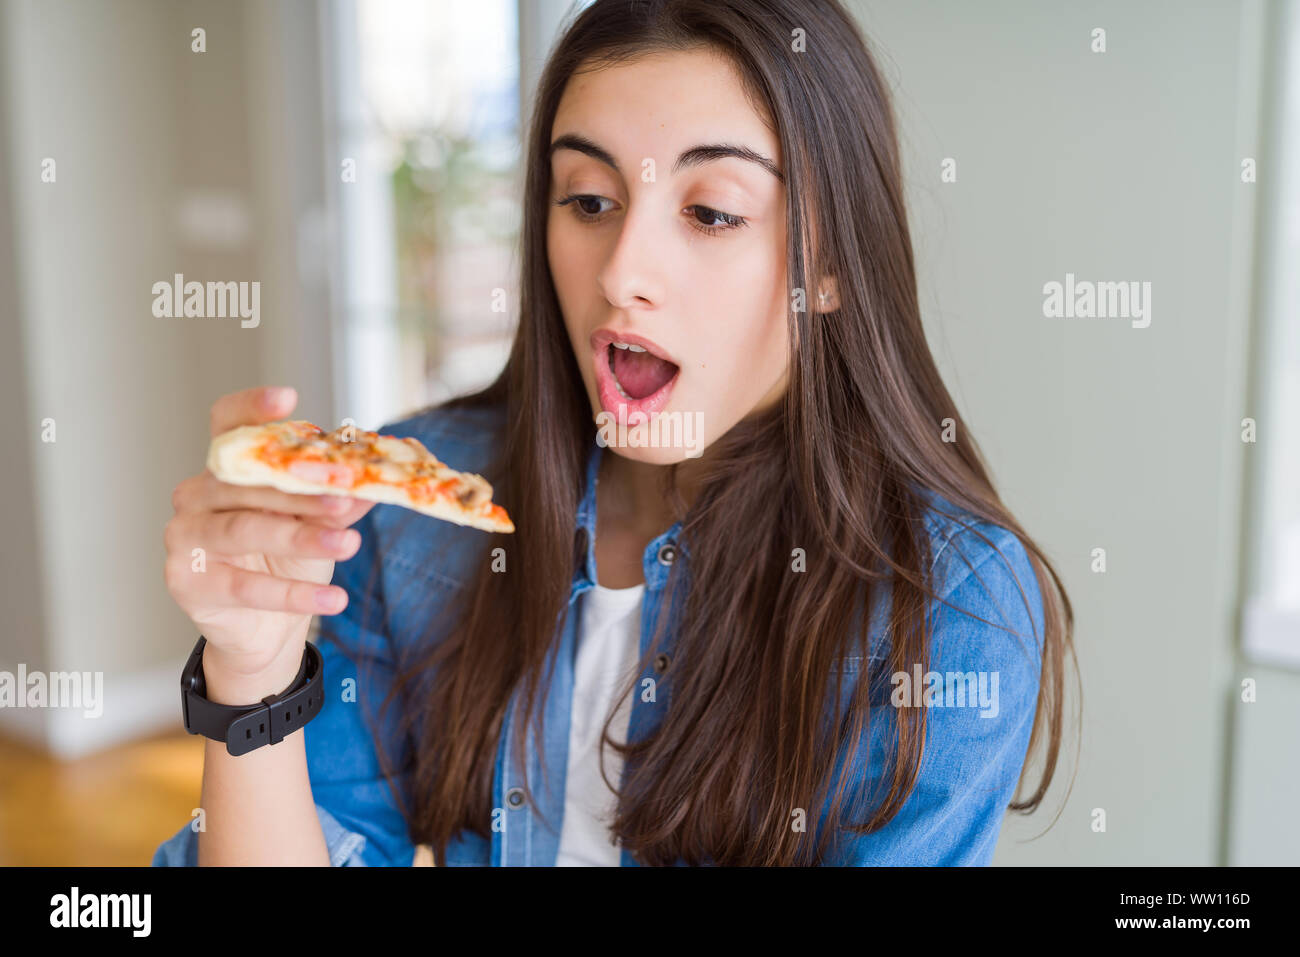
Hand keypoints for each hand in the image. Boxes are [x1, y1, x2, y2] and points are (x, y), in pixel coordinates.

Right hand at [163, 386, 374, 684]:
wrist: (262, 628)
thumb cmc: (286, 561)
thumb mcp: (317, 523)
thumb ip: (339, 499)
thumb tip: (374, 481)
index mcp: (226, 468)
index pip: (228, 425)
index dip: (252, 408)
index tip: (289, 398)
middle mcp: (196, 494)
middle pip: (247, 483)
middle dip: (303, 493)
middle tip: (348, 501)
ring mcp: (185, 537)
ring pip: (246, 529)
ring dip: (302, 537)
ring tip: (350, 544)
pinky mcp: (188, 583)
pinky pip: (245, 587)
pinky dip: (294, 594)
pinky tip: (333, 598)